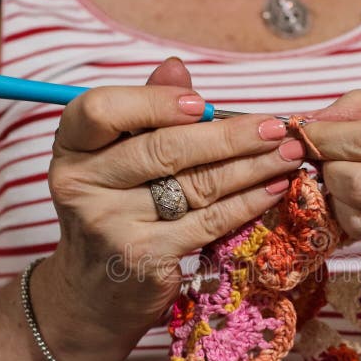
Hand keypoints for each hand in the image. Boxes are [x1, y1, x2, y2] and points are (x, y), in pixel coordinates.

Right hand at [30, 60, 304, 360]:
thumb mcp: (113, 162)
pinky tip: (274, 187)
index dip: (154, 102)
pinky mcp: (146, 259)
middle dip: (230, 135)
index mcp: (71, 150)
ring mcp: (112, 225)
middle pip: (164, 149)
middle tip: (276, 127)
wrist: (95, 293)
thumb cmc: (113, 213)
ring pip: (196, 185)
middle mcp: (82, 185)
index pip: (101, 110)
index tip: (203, 104)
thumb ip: (143, 115)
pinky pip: (209, 222)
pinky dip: (248, 202)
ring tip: (289, 153)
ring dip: (252, 166)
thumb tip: (177, 68)